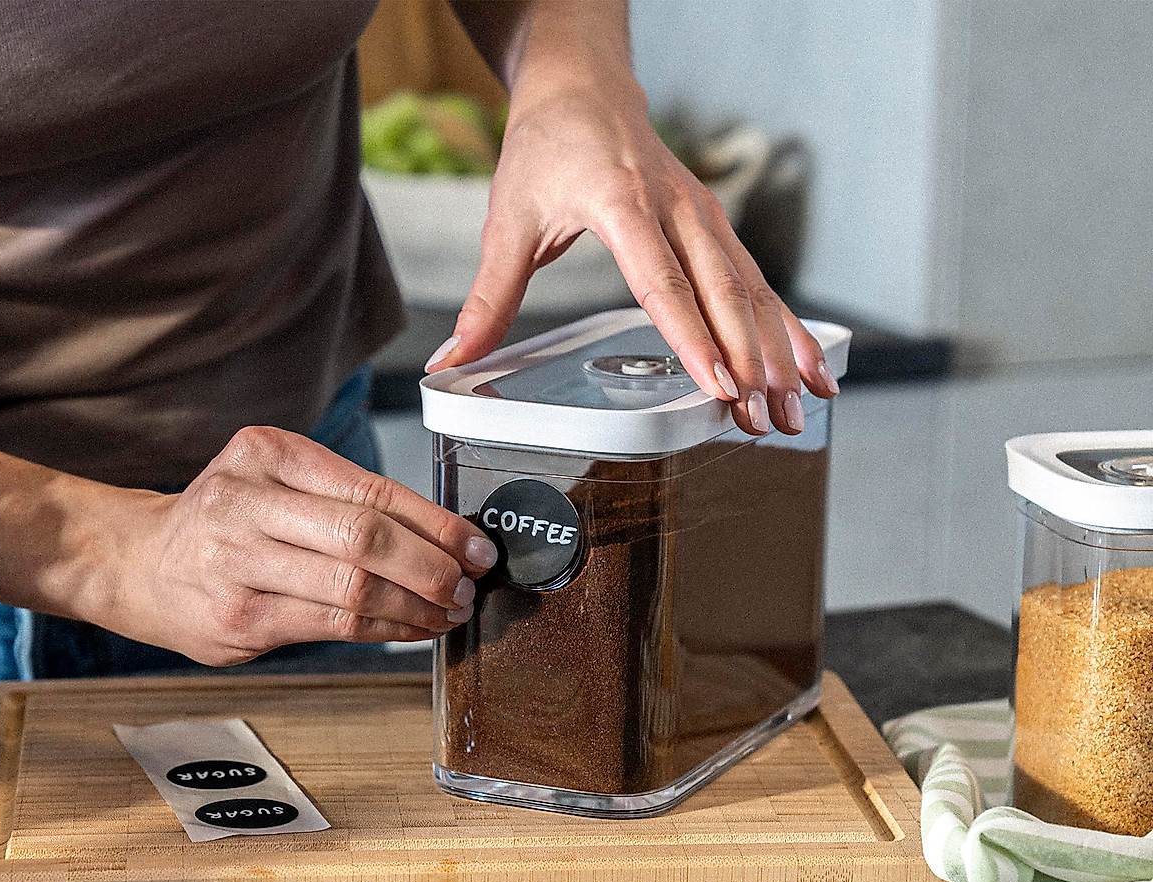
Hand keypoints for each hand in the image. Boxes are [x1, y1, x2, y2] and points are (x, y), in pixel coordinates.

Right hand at [105, 427, 496, 664]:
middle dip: (433, 566)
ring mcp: (236, 563)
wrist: (136, 563)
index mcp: (265, 453)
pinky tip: (411, 628)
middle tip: (467, 584)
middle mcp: (245, 502)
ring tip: (447, 610)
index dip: (437, 524)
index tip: (476, 546)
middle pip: (366, 537)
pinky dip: (385, 629)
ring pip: (353, 587)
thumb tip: (441, 537)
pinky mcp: (238, 618)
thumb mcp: (273, 481)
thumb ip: (343, 499)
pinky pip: (333, 626)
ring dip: (416, 605)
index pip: (372, 490)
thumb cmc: (224, 522)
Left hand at [425, 77, 838, 435]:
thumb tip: (450, 361)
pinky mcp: (719, 227)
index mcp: (621, 202)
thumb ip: (488, 297)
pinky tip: (810, 368)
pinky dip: (790, 328)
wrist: (585, 85)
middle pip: (722, 293)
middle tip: (762, 417)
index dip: (694, 337)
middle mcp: (677, 208)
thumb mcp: (508, 220)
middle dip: (749, 361)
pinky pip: (760, 283)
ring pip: (753, 290)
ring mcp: (706, 217)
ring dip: (779, 353)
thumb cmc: (547, 148)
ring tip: (795, 409)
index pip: (663, 282)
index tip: (719, 384)